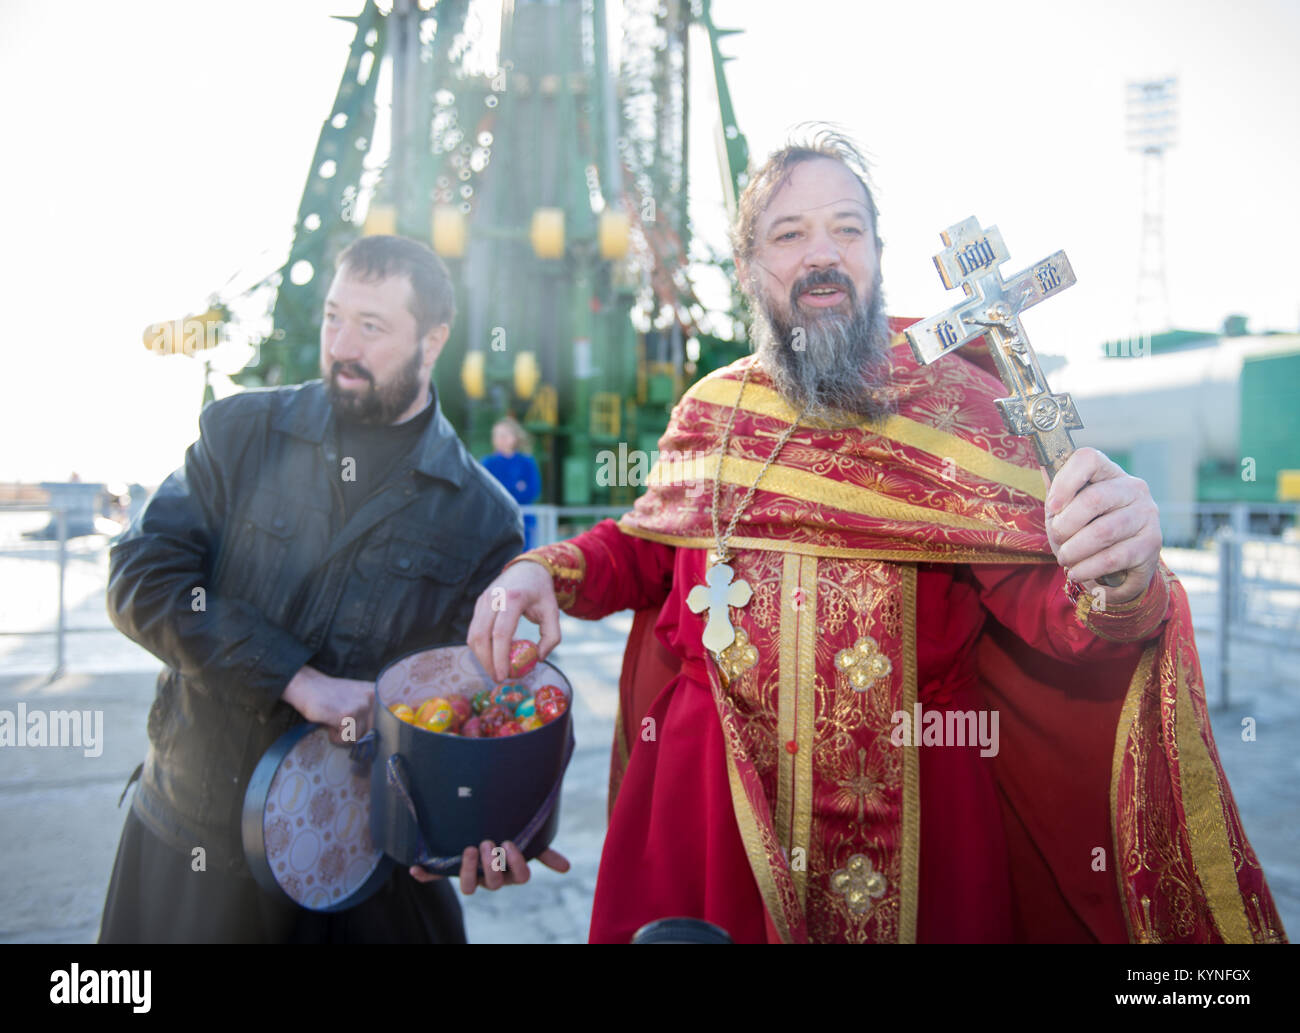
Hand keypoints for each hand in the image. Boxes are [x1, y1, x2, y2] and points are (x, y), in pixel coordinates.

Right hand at [281, 665, 374, 742]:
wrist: (308, 686)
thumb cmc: (331, 696)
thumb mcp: (358, 698)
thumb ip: (372, 712)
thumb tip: (381, 738)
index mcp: (379, 693)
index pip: (390, 721)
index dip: (378, 733)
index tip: (371, 734)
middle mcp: (374, 698)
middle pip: (372, 733)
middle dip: (356, 734)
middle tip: (343, 724)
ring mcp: (361, 706)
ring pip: (358, 738)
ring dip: (344, 735)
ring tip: (335, 721)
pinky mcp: (347, 715)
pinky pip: (344, 738)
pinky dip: (334, 736)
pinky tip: (329, 722)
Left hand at [407, 840, 570, 892]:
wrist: (483, 826)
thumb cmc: (509, 835)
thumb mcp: (527, 842)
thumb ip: (544, 852)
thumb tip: (567, 868)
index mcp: (511, 871)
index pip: (519, 876)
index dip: (514, 863)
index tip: (508, 843)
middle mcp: (492, 877)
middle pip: (494, 882)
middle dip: (490, 864)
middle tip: (485, 842)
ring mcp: (471, 875)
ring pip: (470, 887)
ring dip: (468, 870)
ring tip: (467, 849)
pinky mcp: (449, 870)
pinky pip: (435, 876)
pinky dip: (425, 873)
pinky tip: (416, 868)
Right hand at [467, 561, 561, 681]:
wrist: (527, 568)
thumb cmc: (541, 592)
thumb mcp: (553, 611)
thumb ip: (551, 636)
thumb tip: (538, 658)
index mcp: (513, 598)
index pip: (500, 633)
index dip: (499, 657)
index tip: (504, 676)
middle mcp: (493, 598)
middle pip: (481, 636)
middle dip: (487, 662)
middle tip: (498, 678)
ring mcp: (482, 600)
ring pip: (473, 635)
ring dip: (481, 657)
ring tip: (496, 670)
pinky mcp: (478, 604)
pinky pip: (473, 630)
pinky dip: (480, 647)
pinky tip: (492, 656)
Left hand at [1041, 447, 1161, 605]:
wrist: (1118, 568)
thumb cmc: (1085, 531)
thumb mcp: (1067, 511)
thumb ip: (1058, 492)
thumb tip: (1045, 466)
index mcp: (1109, 473)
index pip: (1088, 459)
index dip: (1065, 480)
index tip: (1051, 506)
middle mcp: (1134, 489)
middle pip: (1093, 499)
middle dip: (1065, 526)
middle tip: (1057, 540)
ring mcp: (1147, 515)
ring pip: (1103, 532)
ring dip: (1075, 550)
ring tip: (1065, 559)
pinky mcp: (1151, 544)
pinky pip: (1114, 557)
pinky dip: (1088, 568)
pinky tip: (1077, 572)